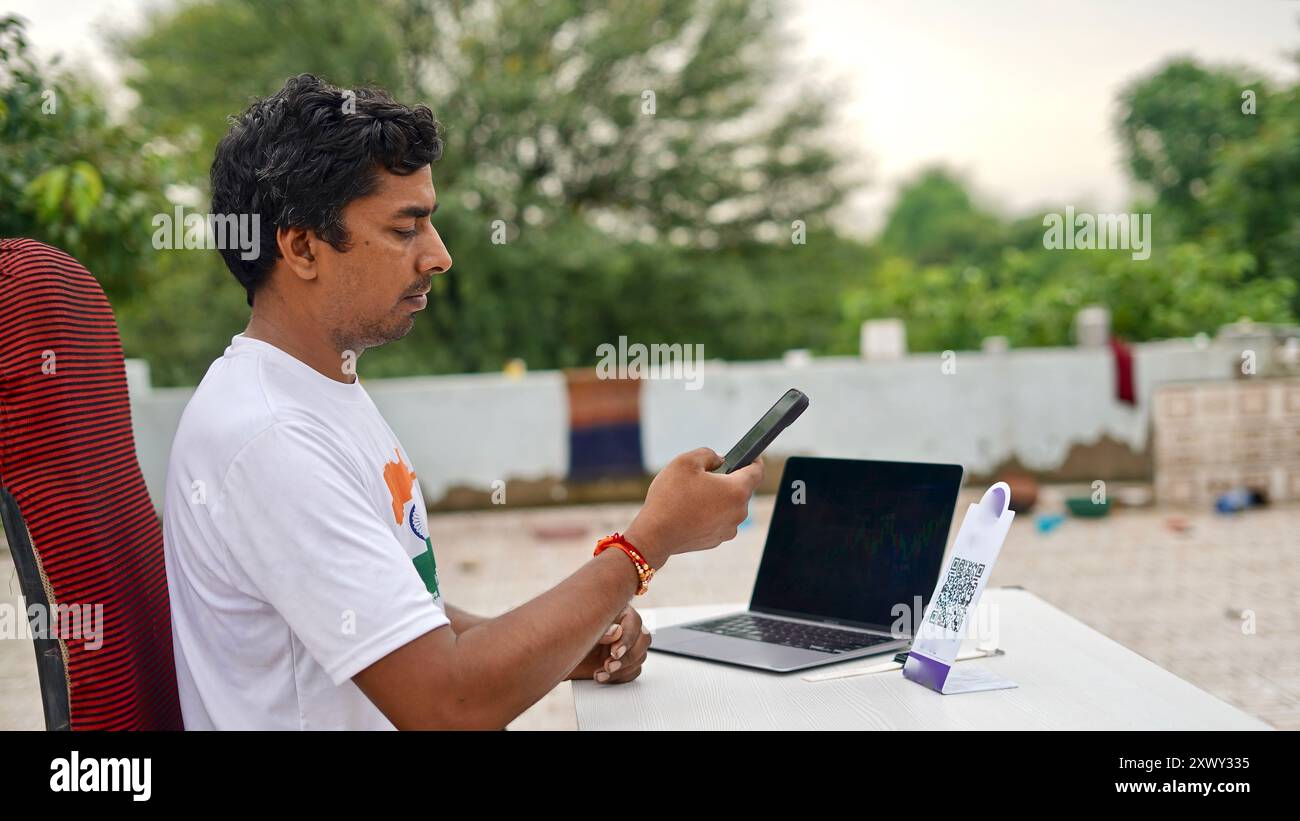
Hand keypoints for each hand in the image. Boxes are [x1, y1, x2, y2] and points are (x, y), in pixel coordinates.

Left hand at [566, 605, 651, 683]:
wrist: (553, 654)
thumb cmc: (564, 636)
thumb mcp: (579, 631)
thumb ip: (600, 630)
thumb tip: (616, 632)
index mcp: (616, 611)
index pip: (634, 622)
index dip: (627, 639)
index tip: (614, 653)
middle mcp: (623, 626)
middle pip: (643, 640)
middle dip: (627, 656)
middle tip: (608, 665)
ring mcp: (625, 644)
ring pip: (640, 656)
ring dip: (623, 668)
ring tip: (602, 672)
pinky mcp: (623, 661)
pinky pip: (634, 670)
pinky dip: (620, 677)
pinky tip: (604, 676)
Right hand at [624, 447, 763, 568]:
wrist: (655, 535)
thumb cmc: (670, 496)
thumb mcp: (686, 461)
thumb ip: (708, 454)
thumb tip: (719, 461)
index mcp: (736, 491)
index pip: (757, 471)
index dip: (754, 459)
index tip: (749, 455)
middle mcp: (739, 512)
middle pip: (741, 489)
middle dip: (727, 479)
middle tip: (704, 475)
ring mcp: (729, 529)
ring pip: (729, 505)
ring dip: (717, 497)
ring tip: (693, 495)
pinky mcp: (717, 540)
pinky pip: (719, 520)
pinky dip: (710, 513)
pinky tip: (690, 510)